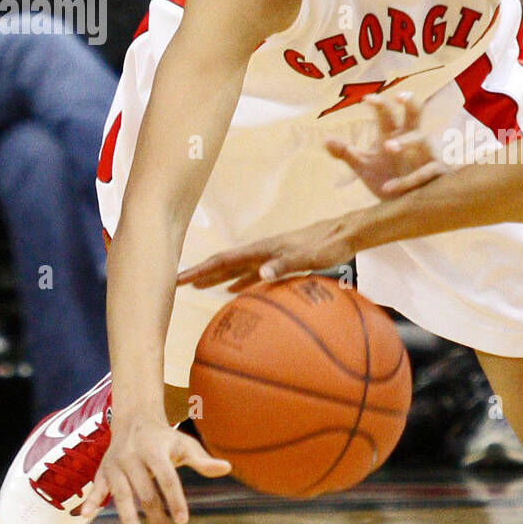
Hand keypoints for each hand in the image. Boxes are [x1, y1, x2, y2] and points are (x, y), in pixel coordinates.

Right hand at [80, 412, 230, 523]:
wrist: (134, 419)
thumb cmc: (164, 438)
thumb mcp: (184, 445)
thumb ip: (202, 460)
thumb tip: (227, 468)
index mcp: (155, 449)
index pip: (167, 478)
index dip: (175, 499)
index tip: (183, 522)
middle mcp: (134, 456)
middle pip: (146, 492)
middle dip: (156, 520)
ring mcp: (116, 464)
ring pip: (122, 495)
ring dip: (127, 519)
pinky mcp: (102, 471)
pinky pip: (96, 487)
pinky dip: (91, 500)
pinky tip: (86, 515)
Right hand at [176, 216, 357, 293]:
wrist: (346, 232)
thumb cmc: (330, 244)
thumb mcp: (310, 256)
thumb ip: (286, 264)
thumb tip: (260, 273)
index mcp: (264, 248)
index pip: (224, 260)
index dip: (200, 269)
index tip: (179, 278)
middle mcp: (263, 250)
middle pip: (224, 263)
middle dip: (200, 272)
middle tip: (176, 284)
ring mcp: (270, 255)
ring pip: (236, 268)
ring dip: (216, 277)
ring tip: (198, 287)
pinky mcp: (281, 260)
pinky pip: (252, 273)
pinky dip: (238, 282)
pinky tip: (233, 291)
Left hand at [326, 92, 446, 200]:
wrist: (407, 206)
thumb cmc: (388, 179)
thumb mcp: (364, 167)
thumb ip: (347, 153)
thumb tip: (325, 140)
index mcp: (395, 134)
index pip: (387, 113)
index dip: (379, 103)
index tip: (367, 99)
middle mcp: (413, 138)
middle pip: (415, 112)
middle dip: (410, 102)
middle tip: (399, 96)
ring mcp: (427, 154)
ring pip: (420, 139)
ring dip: (404, 141)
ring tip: (387, 146)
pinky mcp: (435, 172)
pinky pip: (423, 173)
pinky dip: (405, 180)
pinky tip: (387, 188)